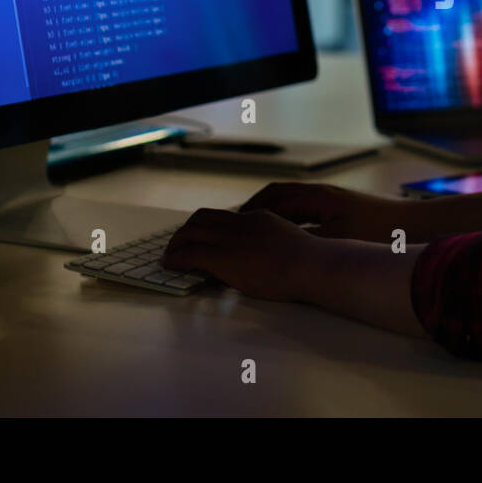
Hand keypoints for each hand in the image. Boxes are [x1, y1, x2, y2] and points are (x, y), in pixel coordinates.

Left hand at [162, 208, 321, 301]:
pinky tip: (171, 265)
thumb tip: (261, 256)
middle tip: (178, 243)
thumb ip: (270, 244)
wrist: (311, 266)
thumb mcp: (287, 243)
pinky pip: (190, 253)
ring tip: (170, 255)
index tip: (200, 235)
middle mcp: (240, 223)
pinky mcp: (222, 257)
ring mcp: (230, 238)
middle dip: (186, 230)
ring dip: (176, 243)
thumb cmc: (308, 263)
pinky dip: (176, 257)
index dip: (207, 225)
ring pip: (191, 232)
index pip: (224, 217)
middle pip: (202, 218)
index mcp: (257, 218)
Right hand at [240, 181, 412, 242]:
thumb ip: (306, 241)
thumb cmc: (381, 231)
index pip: (271, 199)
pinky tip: (287, 237)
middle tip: (234, 228)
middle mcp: (322, 193)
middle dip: (254, 209)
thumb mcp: (338, 241)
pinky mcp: (341, 208)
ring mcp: (331, 199)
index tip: (231, 227)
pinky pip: (305, 209)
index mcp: (316, 197)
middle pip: (277, 195)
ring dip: (271, 214)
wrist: (415, 224)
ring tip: (254, 233)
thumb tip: (279, 246)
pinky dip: (289, 219)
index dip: (248, 212)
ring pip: (291, 202)